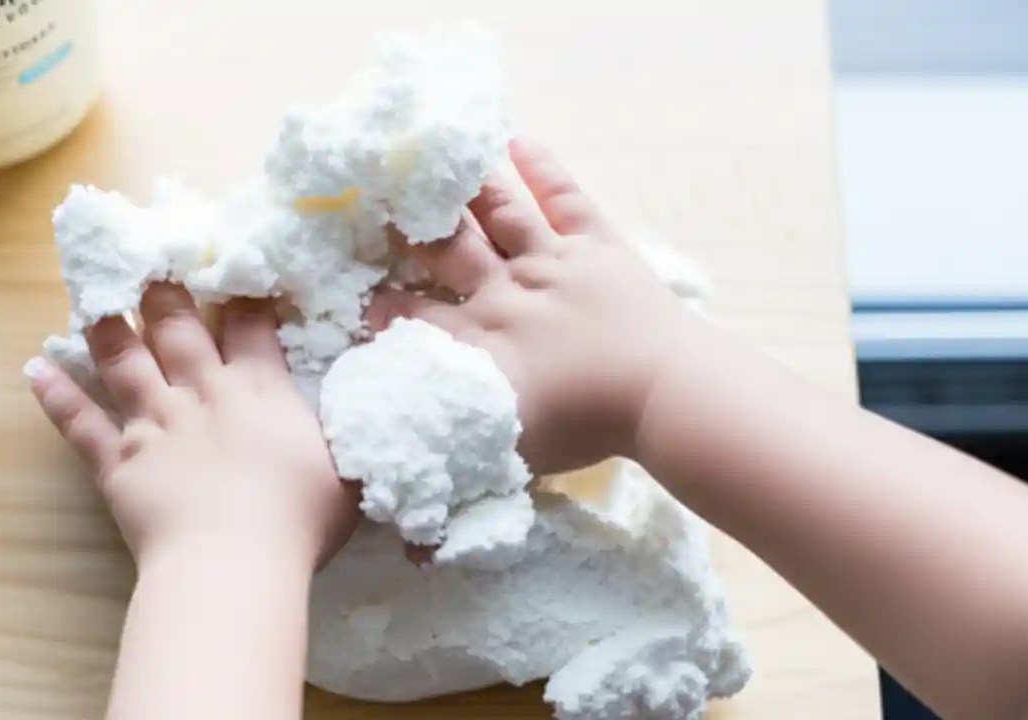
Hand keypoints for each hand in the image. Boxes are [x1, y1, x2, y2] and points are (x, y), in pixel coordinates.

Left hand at [29, 287, 358, 569]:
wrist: (234, 561)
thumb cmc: (299, 518)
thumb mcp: (347, 468)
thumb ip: (347, 430)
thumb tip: (370, 406)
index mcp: (259, 390)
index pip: (250, 326)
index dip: (243, 293)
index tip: (232, 263)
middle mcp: (201, 393)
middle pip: (179, 329)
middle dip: (166, 294)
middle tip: (150, 263)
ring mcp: (154, 424)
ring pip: (125, 362)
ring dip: (108, 328)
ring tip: (91, 298)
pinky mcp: (116, 460)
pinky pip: (80, 423)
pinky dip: (56, 396)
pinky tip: (34, 370)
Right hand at [370, 137, 695, 473]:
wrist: (663, 395)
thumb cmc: (584, 425)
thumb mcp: (500, 438)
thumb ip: (448, 419)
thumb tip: (400, 413)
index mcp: (480, 338)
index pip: (417, 316)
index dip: (386, 306)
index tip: (364, 296)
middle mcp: (505, 290)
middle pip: (448, 250)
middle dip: (412, 229)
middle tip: (384, 202)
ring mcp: (553, 262)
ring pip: (501, 212)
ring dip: (470, 188)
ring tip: (442, 160)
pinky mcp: (598, 247)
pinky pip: (565, 199)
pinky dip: (543, 170)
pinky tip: (520, 142)